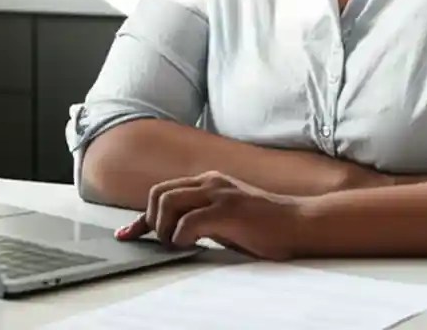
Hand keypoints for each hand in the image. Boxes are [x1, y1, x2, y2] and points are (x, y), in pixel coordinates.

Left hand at [115, 171, 304, 260]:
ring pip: (167, 202)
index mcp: (210, 182)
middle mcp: (211, 181)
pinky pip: (188, 222)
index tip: (126, 235)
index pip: (163, 192)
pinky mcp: (228, 210)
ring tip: (178, 244)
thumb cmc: (266, 227)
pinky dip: (181, 236)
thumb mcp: (226, 219)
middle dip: (151, 221)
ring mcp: (219, 193)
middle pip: (158, 193)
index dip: (141, 217)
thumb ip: (202, 218)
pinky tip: (191, 245)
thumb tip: (174, 233)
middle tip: (164, 243)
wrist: (300, 224)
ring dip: (164, 228)